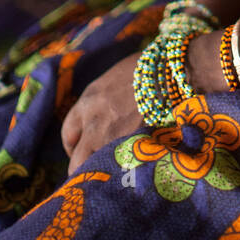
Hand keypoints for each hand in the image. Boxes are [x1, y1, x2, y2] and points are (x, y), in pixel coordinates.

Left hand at [61, 54, 144, 177]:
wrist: (171, 71)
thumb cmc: (148, 68)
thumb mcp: (115, 78)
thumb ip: (103, 101)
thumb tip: (105, 114)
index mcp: (87, 102)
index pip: (68, 134)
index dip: (74, 145)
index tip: (83, 149)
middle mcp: (94, 124)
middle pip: (77, 160)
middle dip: (85, 166)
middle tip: (98, 168)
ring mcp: (113, 139)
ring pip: (98, 169)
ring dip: (106, 171)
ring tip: (118, 172)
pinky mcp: (133, 149)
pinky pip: (122, 169)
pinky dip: (127, 172)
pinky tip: (135, 169)